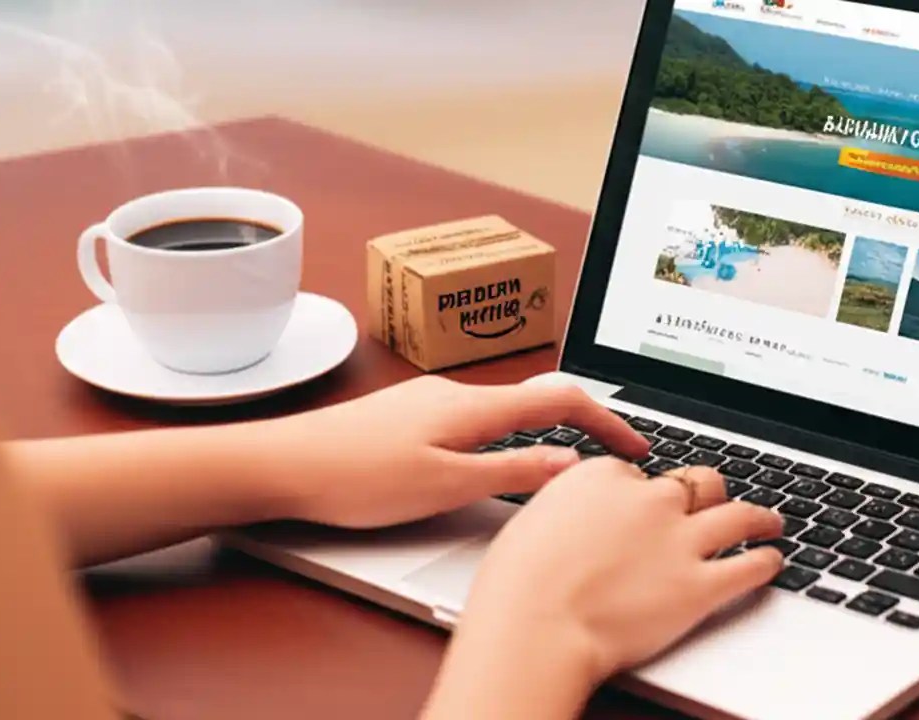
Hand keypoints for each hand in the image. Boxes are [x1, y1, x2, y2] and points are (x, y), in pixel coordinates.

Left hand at [266, 376, 649, 528]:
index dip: (608, 420)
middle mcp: (457, 394)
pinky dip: (508, 438)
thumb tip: (570, 461)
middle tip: (614, 456)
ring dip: (545, 432)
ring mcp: (432, 401)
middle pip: (539, 398)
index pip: (561, 400)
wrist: (281, 464)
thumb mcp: (444, 485)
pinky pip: (477, 421)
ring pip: (507, 412)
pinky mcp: (412, 416)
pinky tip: (500, 463)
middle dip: (584, 424)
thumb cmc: (355, 477)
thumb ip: (511, 470)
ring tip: (567, 467)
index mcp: (473, 407)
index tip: (638, 446)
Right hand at [454, 460, 784, 689]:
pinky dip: (766, 563)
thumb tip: (576, 517)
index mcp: (605, 475)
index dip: (643, 493)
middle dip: (708, 491)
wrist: (534, 626)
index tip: (644, 508)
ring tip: (770, 522)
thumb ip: (568, 509)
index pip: (638, 473)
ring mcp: (680, 541)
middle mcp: (649, 499)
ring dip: (759, 518)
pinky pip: (749, 566)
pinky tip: (772, 562)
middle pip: (696, 483)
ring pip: (738, 515)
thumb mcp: (532, 519)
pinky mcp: (700, 585)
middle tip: (717, 499)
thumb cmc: (518, 584)